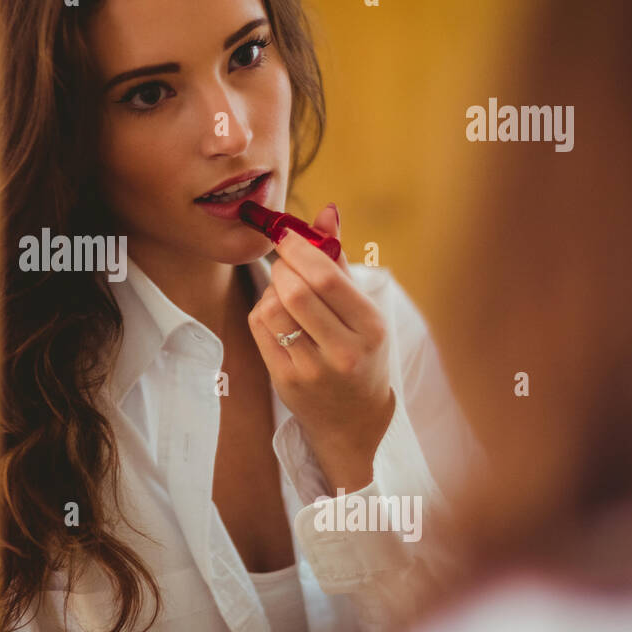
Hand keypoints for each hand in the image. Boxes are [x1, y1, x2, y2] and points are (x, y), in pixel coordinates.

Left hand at [246, 203, 394, 493]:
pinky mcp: (286, 381)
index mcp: (371, 328)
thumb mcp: (362, 310)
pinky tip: (276, 313)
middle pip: (296, 293)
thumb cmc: (359, 353)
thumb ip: (341, 261)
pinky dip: (263, 311)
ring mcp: (313, 370)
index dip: (299, 249)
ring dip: (271, 289)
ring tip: (284, 290)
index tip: (286, 234)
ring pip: (273, 310)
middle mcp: (345, 352)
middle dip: (282, 267)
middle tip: (283, 260)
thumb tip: (326, 210)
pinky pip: (260, 330)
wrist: (353, 420)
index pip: (327, 279)